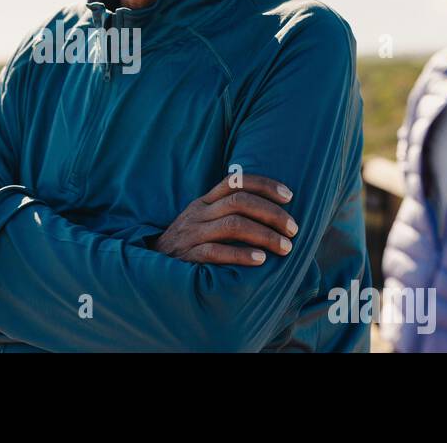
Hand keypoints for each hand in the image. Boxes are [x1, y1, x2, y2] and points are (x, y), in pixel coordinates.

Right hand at [152, 173, 297, 266]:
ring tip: (285, 247)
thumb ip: (228, 213)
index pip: (236, 181)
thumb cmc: (189, 244)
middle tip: (293, 229)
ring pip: (232, 225)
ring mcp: (192, 234)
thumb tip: (272, 213)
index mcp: (205, 201)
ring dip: (264, 235)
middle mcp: (199, 213)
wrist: (152, 266)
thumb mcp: (204, 221)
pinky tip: (260, 260)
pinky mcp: (187, 256)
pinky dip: (240, 255)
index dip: (264, 185)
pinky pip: (215, 252)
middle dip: (272, 213)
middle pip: (239, 201)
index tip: (289, 196)